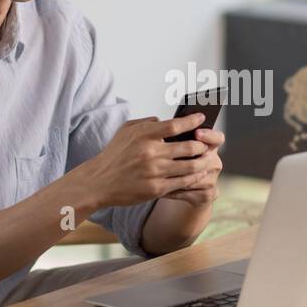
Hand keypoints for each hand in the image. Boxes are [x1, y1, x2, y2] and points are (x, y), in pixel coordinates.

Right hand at [75, 114, 213, 208]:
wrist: (98, 182)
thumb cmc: (114, 154)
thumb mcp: (126, 130)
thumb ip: (147, 122)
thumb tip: (167, 120)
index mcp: (144, 135)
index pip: (175, 125)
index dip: (192, 121)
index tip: (202, 117)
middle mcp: (151, 153)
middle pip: (189, 147)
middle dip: (203, 145)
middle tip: (208, 144)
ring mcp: (155, 172)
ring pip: (190, 166)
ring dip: (203, 162)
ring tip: (208, 159)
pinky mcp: (156, 189)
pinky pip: (183, 182)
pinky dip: (194, 177)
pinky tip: (199, 173)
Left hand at [161, 125, 222, 207]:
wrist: (177, 186)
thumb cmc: (173, 161)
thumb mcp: (172, 146)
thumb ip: (171, 137)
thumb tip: (159, 125)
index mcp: (208, 146)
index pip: (217, 137)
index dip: (209, 135)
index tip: (197, 133)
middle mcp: (214, 161)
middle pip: (208, 158)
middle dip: (191, 158)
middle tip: (172, 157)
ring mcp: (212, 178)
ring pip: (198, 177)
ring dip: (179, 177)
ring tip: (160, 175)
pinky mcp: (209, 194)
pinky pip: (193, 193)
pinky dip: (177, 191)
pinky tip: (164, 190)